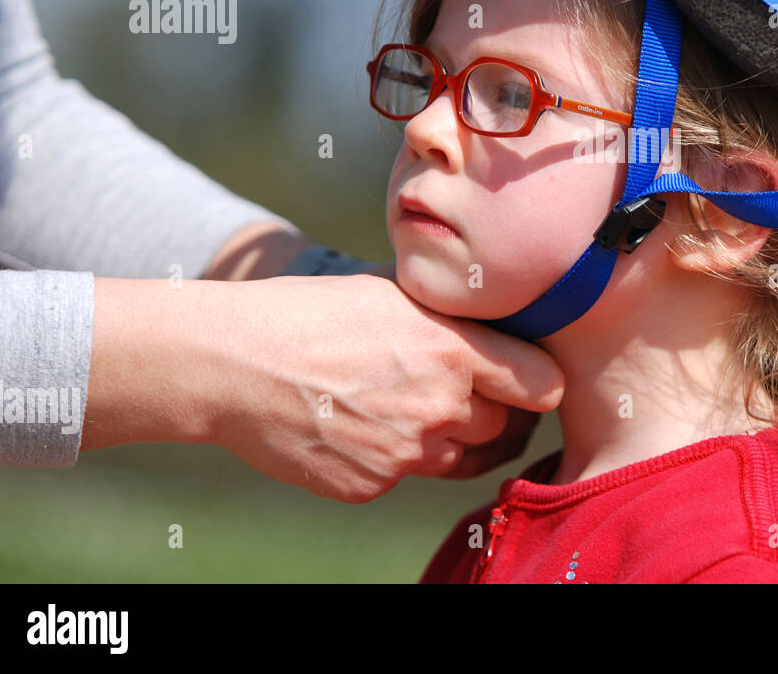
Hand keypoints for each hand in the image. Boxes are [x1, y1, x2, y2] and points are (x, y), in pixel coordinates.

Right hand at [85, 273, 562, 501]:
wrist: (234, 362)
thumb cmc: (313, 312)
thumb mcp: (393, 292)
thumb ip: (451, 320)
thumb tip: (491, 324)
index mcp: (454, 350)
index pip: (543, 385)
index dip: (537, 382)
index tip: (526, 379)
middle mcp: (440, 406)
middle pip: (506, 425)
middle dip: (493, 410)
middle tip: (463, 390)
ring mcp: (406, 453)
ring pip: (461, 455)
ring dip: (448, 436)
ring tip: (407, 402)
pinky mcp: (371, 485)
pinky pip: (406, 475)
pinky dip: (394, 456)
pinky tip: (361, 423)